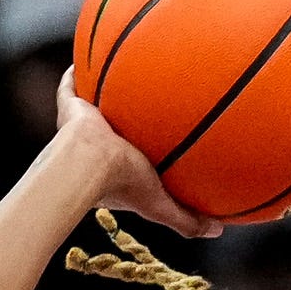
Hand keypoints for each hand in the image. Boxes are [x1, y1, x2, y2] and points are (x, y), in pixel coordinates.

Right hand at [53, 68, 219, 237]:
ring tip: (123, 77)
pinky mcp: (71, 107)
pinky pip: (72, 85)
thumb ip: (186, 219)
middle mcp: (97, 145)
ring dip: (106, 93)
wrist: (89, 163)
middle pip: (114, 127)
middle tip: (143, 105)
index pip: (130, 157)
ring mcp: (82, 125)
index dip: (142, 150)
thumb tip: (219, 232)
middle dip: (125, 118)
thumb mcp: (159, 204)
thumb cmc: (122, 184)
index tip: (158, 140)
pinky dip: (78, 73)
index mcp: (115, 168)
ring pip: (95, 105)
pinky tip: (89, 57)